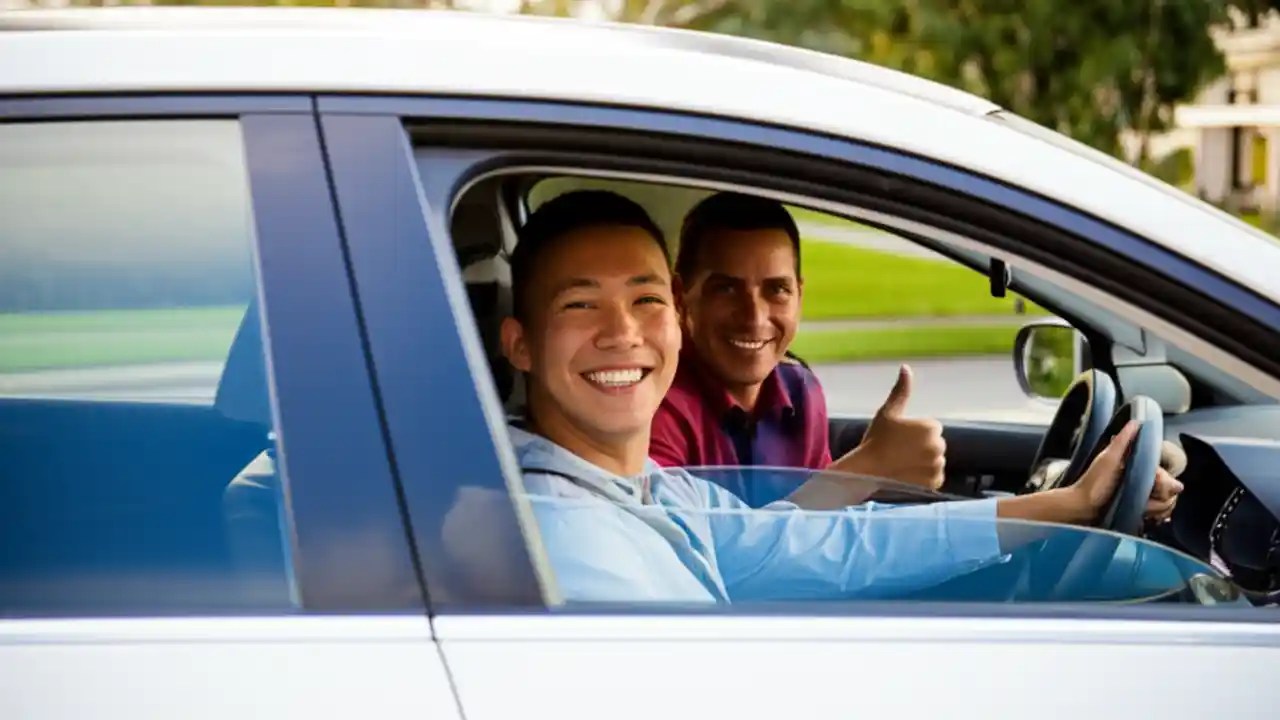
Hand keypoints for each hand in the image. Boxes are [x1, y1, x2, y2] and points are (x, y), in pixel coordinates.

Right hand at [830, 364, 945, 489]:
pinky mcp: (935, 482)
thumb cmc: (876, 439)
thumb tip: (906, 367)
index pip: (931, 429)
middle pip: (934, 444)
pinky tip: (909, 474)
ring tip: (903, 464)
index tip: (899, 439)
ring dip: (924, 462)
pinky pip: (935, 477)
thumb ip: (901, 390)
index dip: (915, 434)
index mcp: (931, 427)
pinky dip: (925, 477)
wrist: (867, 469)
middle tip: (900, 452)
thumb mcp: (888, 412)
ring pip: (935, 461)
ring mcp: (938, 465)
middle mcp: (939, 446)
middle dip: (922, 448)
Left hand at [1070, 421, 1183, 523]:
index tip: (1152, 485)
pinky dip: (1156, 516)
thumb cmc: (1093, 482)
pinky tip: (1145, 517)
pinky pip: (1162, 515)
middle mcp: (1147, 480)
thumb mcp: (1107, 459)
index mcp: (1141, 466)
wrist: (1082, 507)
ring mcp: (1146, 497)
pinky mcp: (1142, 512)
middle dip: (1158, 499)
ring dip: (1155, 509)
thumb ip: (1123, 442)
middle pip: (1172, 493)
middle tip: (1140, 501)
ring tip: (1139, 509)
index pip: (1168, 477)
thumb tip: (1136, 421)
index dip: (1163, 483)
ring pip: (1168, 505)